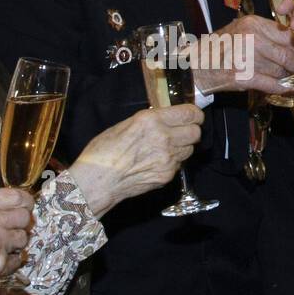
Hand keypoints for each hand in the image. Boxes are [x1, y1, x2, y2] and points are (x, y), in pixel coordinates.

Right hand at [0, 188, 34, 294]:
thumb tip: (0, 206)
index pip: (17, 196)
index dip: (24, 203)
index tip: (24, 207)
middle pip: (24, 217)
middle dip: (20, 223)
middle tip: (11, 230)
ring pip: (23, 239)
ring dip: (14, 243)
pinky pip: (17, 260)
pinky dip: (10, 261)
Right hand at [69, 105, 202, 216]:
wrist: (98, 181)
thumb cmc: (103, 151)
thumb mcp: (126, 124)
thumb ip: (150, 121)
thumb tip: (166, 119)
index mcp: (152, 120)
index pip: (190, 113)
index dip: (195, 114)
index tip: (194, 116)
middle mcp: (164, 137)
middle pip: (195, 132)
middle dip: (191, 131)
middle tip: (182, 132)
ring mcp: (167, 159)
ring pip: (189, 149)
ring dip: (182, 147)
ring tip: (166, 148)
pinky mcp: (167, 175)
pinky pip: (179, 165)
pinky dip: (173, 162)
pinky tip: (157, 161)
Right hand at [189, 14, 293, 94]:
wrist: (196, 66)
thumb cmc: (220, 48)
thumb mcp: (241, 31)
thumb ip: (264, 34)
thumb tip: (292, 42)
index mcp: (253, 23)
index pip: (286, 34)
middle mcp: (251, 38)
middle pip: (287, 54)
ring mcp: (247, 58)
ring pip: (280, 70)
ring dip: (288, 77)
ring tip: (290, 79)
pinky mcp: (243, 76)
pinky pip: (271, 84)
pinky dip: (281, 88)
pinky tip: (287, 89)